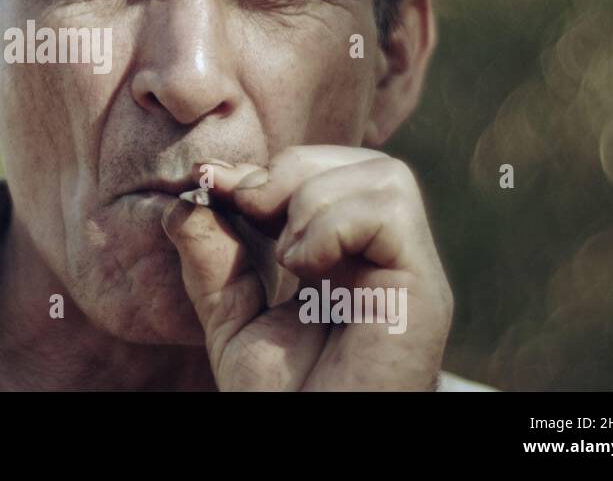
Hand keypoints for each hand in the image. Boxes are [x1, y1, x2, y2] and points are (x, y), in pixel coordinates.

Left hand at [160, 145, 453, 390]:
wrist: (311, 450)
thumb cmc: (281, 402)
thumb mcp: (230, 320)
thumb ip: (212, 261)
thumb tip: (186, 198)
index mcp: (344, 261)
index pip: (323, 175)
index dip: (266, 170)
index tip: (212, 181)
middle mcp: (384, 261)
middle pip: (359, 161)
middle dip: (291, 171)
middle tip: (252, 212)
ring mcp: (408, 274)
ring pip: (383, 175)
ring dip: (312, 202)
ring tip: (289, 262)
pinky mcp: (425, 292)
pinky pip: (389, 211)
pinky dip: (333, 225)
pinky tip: (308, 271)